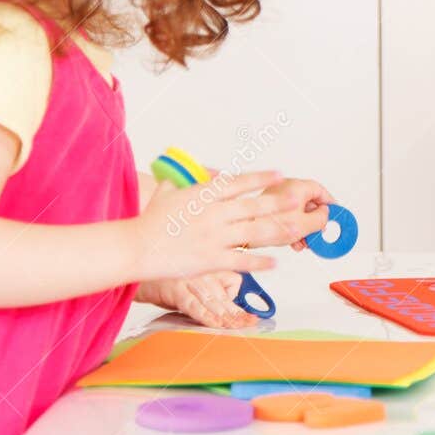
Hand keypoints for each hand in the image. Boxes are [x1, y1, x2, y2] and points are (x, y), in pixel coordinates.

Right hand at [130, 169, 314, 281]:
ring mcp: (215, 237)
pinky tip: (274, 262)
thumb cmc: (150, 220)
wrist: (135, 247)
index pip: (239, 183)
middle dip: (280, 203)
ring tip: (298, 230)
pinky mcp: (211, 259)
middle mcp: (214, 214)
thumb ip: (190, 181)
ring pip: (255, 232)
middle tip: (299, 200)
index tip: (280, 174)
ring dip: (279, 231)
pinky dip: (260, 262)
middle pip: (255, 206)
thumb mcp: (170, 191)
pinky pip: (242, 260)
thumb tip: (203, 172)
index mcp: (204, 195)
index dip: (261, 178)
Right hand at [136, 273, 255, 328]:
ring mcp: (190, 279)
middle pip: (226, 295)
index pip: (235, 281)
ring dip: (227, 318)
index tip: (251, 314)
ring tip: (238, 328)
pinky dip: (207, 317)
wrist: (136, 266)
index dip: (241, 300)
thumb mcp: (191, 276)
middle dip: (238, 313)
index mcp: (210, 264)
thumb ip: (208, 288)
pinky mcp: (176, 289)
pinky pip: (196, 306)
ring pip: (214, 302)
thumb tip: (225, 305)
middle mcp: (203, 270)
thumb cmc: (163, 274)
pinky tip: (217, 325)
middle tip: (250, 324)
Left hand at [257, 177, 333, 251]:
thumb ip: (322, 218)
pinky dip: (292, 227)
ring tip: (306, 241)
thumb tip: (325, 215)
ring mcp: (272, 196)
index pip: (320, 190)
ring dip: (304, 227)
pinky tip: (293, 241)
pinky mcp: (264, 207)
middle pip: (308, 201)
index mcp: (296, 186)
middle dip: (315, 219)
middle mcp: (283, 187)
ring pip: (296, 210)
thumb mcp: (306, 225)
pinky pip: (284, 214)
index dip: (330, 203)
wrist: (241, 234)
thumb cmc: (268, 226)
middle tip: (320, 230)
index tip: (335, 212)